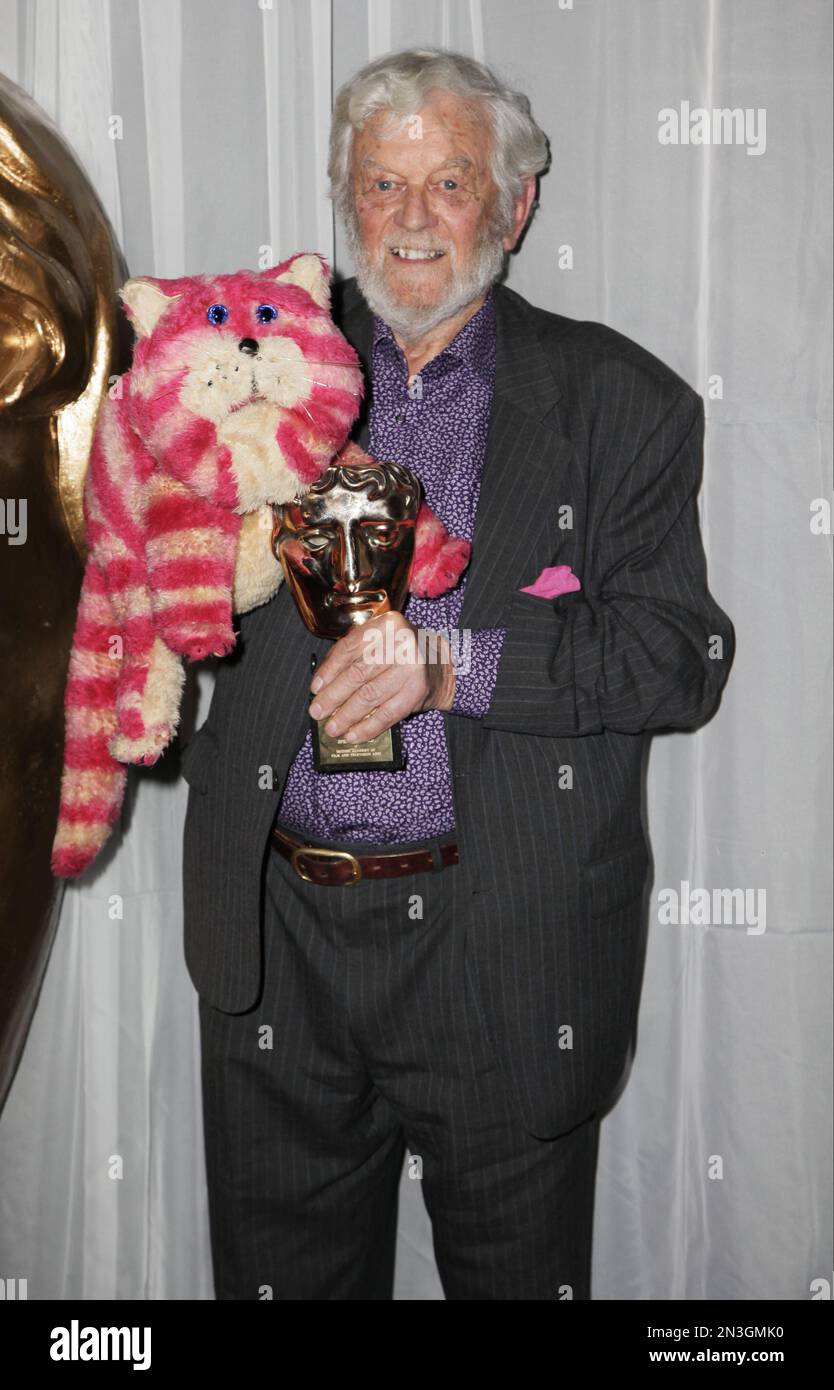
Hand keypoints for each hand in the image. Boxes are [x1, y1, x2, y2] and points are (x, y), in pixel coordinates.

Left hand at [308, 611, 455, 742]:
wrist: (443, 665)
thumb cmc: (403, 653)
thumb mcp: (381, 641)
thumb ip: (354, 654)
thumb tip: (322, 685)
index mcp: (387, 625)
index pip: (349, 647)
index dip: (329, 670)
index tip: (315, 688)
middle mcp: (401, 643)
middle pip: (358, 673)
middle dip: (333, 696)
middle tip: (317, 712)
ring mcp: (411, 668)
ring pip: (370, 696)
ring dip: (347, 715)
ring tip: (332, 727)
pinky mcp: (418, 691)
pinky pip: (387, 713)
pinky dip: (368, 727)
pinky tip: (354, 735)